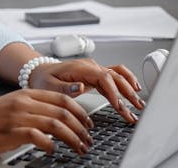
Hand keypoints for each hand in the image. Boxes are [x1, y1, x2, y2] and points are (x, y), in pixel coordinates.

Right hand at [0, 89, 93, 155]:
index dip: (81, 111)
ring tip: (79, 148)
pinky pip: (39, 137)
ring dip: (72, 139)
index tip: (88, 123)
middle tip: (88, 139)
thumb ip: (33, 107)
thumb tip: (59, 117)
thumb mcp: (12, 105)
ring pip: (56, 125)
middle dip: (81, 128)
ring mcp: (17, 117)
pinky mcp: (12, 132)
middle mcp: (23, 102)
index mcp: (25, 93)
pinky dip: (50, 145)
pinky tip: (53, 150)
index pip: (62, 98)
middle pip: (63, 112)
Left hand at [28, 59, 144, 122]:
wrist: (38, 72)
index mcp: (79, 68)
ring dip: (130, 88)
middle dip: (127, 93)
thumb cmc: (43, 79)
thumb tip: (81, 87)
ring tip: (139, 103)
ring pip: (117, 76)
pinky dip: (126, 82)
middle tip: (136, 109)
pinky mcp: (95, 74)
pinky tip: (134, 90)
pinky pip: (114, 76)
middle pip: (114, 76)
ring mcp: (93, 69)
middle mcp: (89, 66)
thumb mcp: (49, 86)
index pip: (103, 78)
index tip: (120, 107)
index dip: (113, 92)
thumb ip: (65, 88)